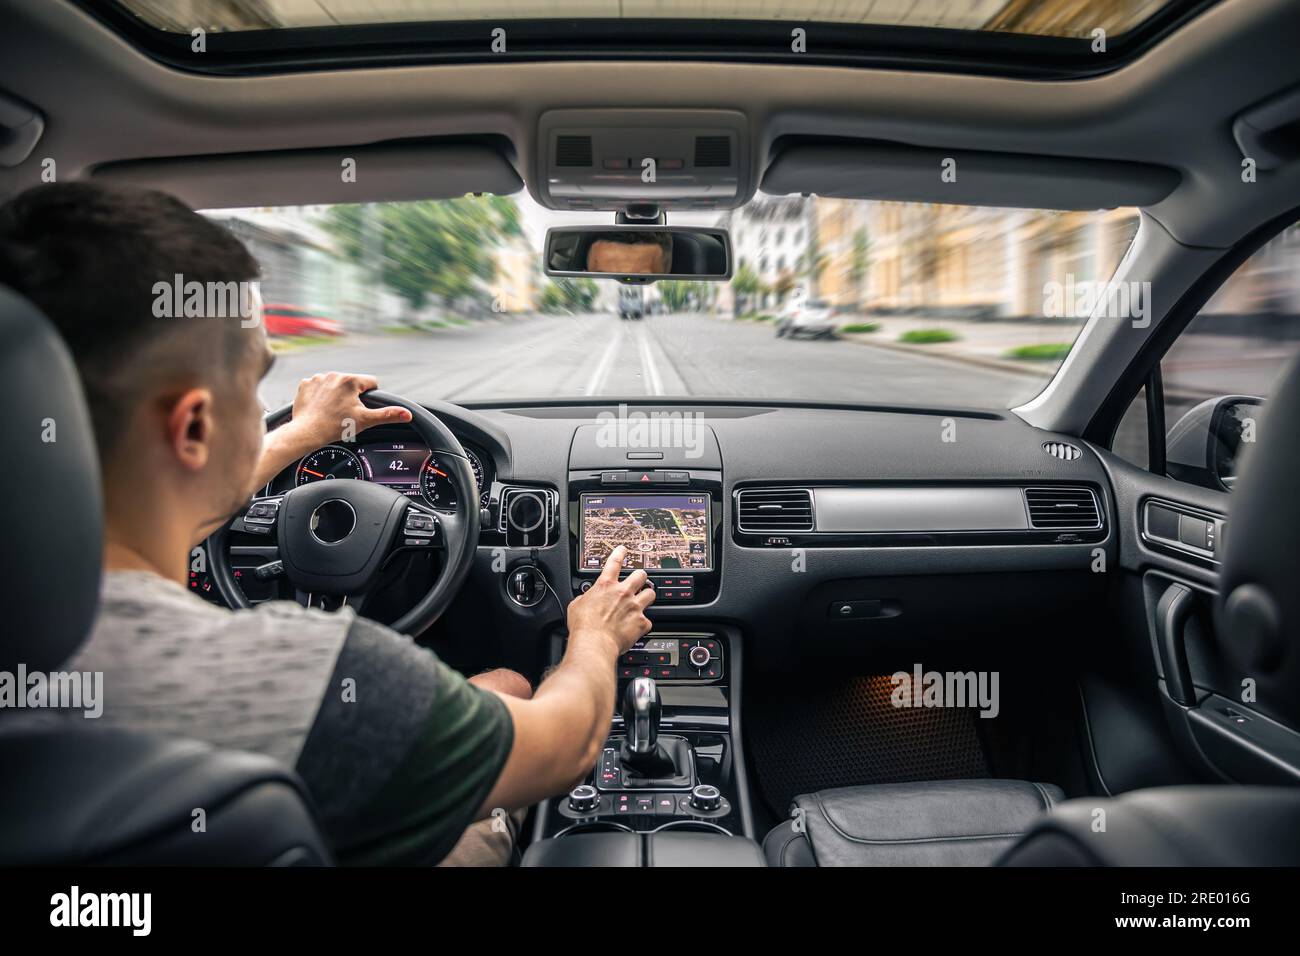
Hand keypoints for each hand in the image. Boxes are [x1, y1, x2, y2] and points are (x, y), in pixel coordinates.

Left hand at [285, 372, 411, 447]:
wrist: (306, 433)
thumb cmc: (335, 427)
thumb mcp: (365, 421)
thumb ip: (387, 415)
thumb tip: (407, 414)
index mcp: (351, 381)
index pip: (371, 382)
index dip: (371, 396)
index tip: (363, 408)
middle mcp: (334, 375)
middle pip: (352, 383)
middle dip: (352, 396)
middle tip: (347, 413)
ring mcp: (318, 379)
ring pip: (335, 384)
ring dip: (336, 394)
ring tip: (332, 411)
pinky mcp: (306, 384)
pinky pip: (318, 386)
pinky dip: (320, 395)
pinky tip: (320, 407)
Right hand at [566, 546, 654, 655]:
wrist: (594, 642)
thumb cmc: (583, 626)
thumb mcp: (576, 606)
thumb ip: (585, 598)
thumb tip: (585, 600)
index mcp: (605, 586)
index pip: (614, 562)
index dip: (620, 553)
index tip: (623, 550)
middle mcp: (623, 592)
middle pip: (640, 575)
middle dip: (641, 576)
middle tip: (639, 580)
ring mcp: (634, 606)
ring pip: (650, 593)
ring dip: (647, 596)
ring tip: (644, 600)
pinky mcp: (641, 622)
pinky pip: (648, 621)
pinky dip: (643, 624)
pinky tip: (638, 627)